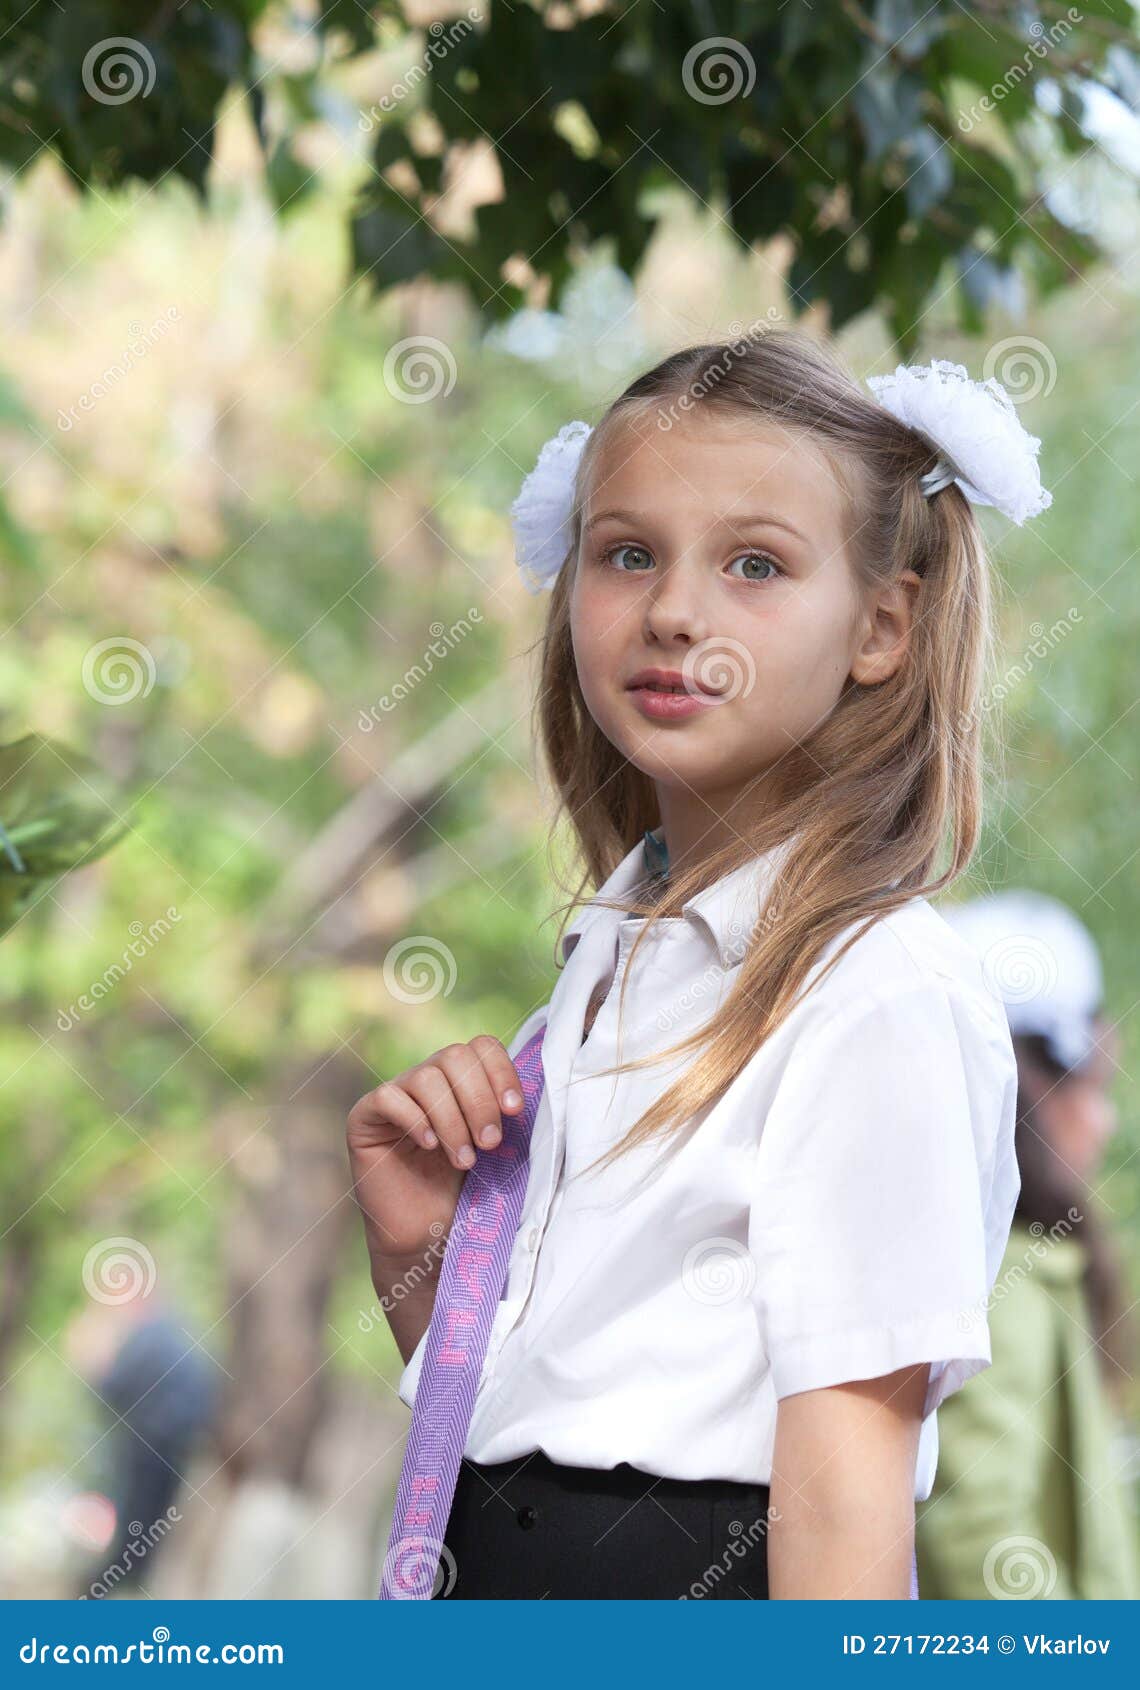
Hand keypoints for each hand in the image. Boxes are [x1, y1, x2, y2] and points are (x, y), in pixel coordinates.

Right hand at [346, 1036, 526, 1265]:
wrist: (426, 1239)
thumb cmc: (463, 1194)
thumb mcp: (496, 1150)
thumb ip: (504, 1116)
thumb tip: (526, 1095)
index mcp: (461, 1081)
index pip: (481, 1047)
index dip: (500, 1071)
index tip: (514, 1110)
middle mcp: (428, 1080)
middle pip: (455, 1056)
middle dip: (479, 1100)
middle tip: (490, 1143)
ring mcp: (395, 1095)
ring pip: (427, 1078)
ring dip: (453, 1120)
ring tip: (464, 1160)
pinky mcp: (365, 1117)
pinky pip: (388, 1097)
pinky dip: (415, 1119)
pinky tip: (430, 1146)